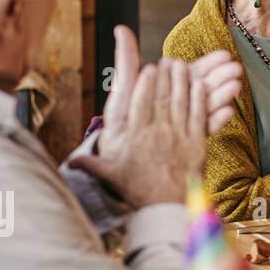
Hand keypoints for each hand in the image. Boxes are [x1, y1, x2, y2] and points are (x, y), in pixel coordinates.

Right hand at [69, 57, 206, 207]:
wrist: (169, 208)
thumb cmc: (140, 191)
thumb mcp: (113, 177)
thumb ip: (92, 164)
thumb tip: (69, 162)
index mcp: (137, 137)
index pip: (140, 103)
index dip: (145, 84)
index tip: (147, 68)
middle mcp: (159, 133)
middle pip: (162, 97)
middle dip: (165, 76)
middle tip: (168, 60)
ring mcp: (180, 136)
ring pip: (182, 101)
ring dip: (183, 81)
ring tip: (182, 66)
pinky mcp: (197, 142)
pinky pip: (199, 114)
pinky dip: (200, 97)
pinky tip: (200, 84)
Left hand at [100, 25, 242, 137]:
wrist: (117, 158)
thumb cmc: (119, 121)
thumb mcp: (124, 87)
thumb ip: (127, 59)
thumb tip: (120, 28)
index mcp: (167, 88)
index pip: (191, 71)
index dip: (209, 62)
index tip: (225, 55)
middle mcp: (179, 103)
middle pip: (204, 86)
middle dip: (221, 77)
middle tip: (236, 68)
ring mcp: (185, 122)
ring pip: (207, 105)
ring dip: (222, 95)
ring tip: (236, 86)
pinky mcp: (189, 141)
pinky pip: (205, 129)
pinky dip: (216, 121)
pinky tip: (227, 112)